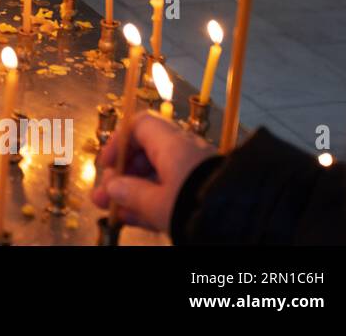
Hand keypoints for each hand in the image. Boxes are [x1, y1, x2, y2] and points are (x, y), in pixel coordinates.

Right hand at [89, 111, 216, 232]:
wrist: (240, 221)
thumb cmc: (195, 205)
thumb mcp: (156, 203)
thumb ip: (130, 194)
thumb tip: (113, 187)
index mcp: (172, 145)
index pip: (139, 125)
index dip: (118, 142)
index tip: (106, 164)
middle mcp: (184, 153)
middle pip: (145, 153)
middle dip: (122, 175)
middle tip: (106, 194)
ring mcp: (194, 173)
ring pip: (156, 176)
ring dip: (133, 192)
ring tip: (114, 211)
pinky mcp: (202, 190)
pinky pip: (171, 190)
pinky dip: (151, 201)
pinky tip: (133, 218)